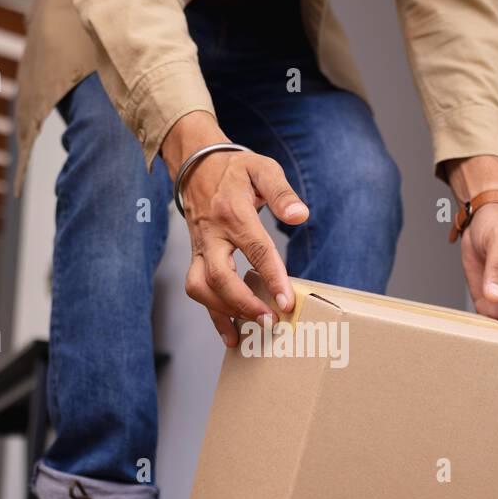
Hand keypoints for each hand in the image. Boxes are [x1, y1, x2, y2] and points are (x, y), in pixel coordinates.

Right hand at [163, 112, 305, 345]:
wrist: (196, 165)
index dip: (272, 277)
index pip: (255, 249)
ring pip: (201, 287)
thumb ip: (282, 193)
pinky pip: (197, 290)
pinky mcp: (196, 258)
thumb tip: (300, 215)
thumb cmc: (235, 170)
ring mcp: (200, 248)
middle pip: (219, 276)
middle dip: (243, 303)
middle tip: (269, 321)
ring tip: (249, 331)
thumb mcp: (263, 169)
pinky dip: (213, 315)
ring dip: (224, 312)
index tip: (286, 301)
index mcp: (232, 213)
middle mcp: (212, 234)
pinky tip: (231, 333)